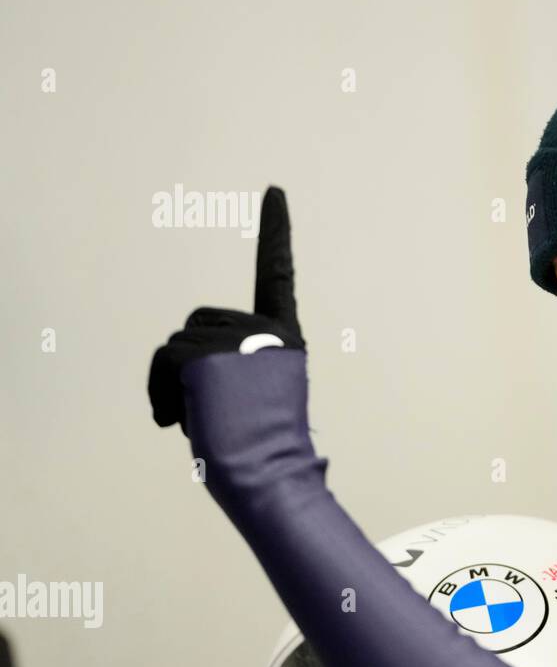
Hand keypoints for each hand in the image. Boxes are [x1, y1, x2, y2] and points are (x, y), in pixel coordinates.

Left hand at [148, 186, 305, 435]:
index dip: (275, 232)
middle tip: (206, 409)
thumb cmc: (260, 449)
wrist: (268, 474)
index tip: (274, 192)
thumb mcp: (252, 396)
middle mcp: (268, 330)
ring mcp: (241, 339)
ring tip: (198, 419)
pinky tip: (179, 421)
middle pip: (199, 322)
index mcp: (284, 339)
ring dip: (172, 385)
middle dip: (187, 365)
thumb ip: (235, 365)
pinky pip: (163, 361)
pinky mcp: (208, 354)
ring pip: (176, 344)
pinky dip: (161, 394)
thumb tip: (189, 373)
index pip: (278, 274)